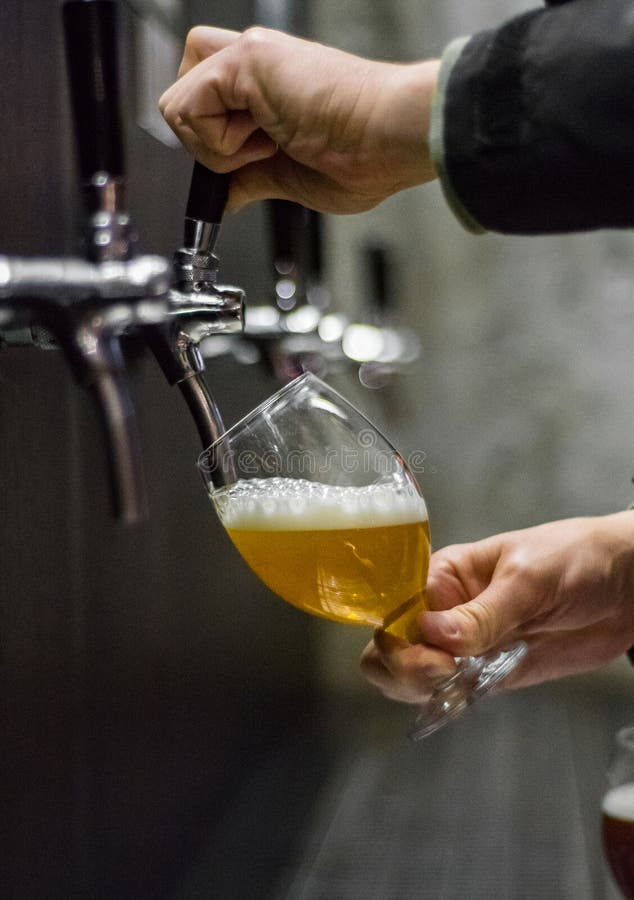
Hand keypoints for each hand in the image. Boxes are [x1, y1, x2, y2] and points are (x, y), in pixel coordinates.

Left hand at [159, 26, 439, 212]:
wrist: (389, 140)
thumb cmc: (365, 156)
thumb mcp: (290, 179)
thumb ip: (250, 180)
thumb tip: (227, 196)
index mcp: (267, 86)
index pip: (204, 100)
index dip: (213, 139)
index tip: (256, 162)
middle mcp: (255, 64)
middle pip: (180, 91)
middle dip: (204, 139)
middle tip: (258, 152)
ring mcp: (249, 56)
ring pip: (176, 102)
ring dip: (214, 144)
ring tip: (268, 145)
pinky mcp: (245, 60)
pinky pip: (189, 107)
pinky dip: (218, 141)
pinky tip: (267, 140)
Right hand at [361, 512, 633, 702]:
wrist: (626, 585)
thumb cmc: (576, 558)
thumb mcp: (528, 578)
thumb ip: (483, 613)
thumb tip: (433, 636)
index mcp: (443, 576)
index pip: (393, 609)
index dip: (397, 638)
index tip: (431, 656)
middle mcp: (444, 611)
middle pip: (390, 649)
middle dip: (403, 669)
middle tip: (444, 674)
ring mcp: (464, 647)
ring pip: (411, 677)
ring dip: (420, 690)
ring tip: (460, 684)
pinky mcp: (488, 675)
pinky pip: (448, 695)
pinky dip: (445, 704)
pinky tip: (463, 698)